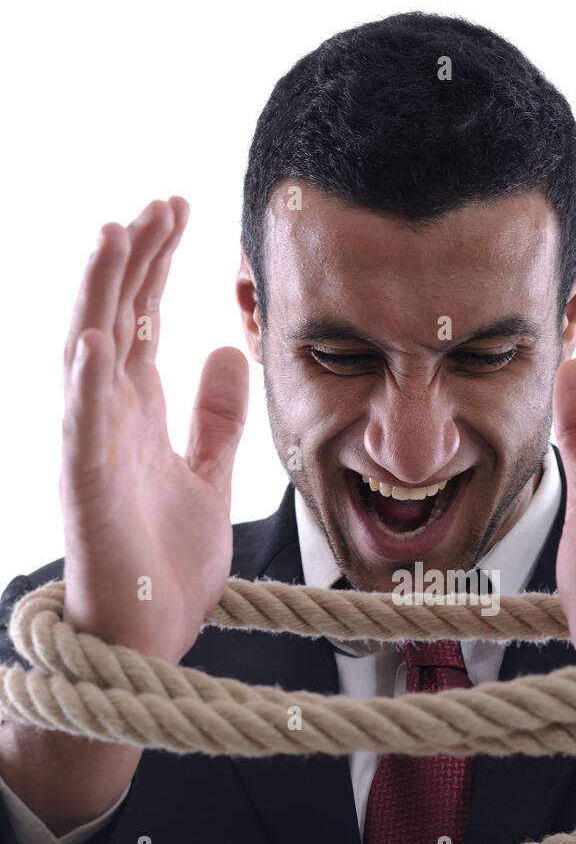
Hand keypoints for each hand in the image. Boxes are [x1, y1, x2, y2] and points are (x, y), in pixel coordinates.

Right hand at [60, 198, 248, 663]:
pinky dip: (87, 388)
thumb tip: (226, 348)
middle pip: (112, 321)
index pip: (140, 321)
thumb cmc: (167, 565)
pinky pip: (82, 434)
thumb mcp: (209, 477)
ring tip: (115, 235)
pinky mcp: (87, 496)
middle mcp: (106, 423)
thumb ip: (216, 418)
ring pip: (87, 360)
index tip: (180, 212)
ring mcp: (91, 454)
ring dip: (99, 298)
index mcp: (136, 416)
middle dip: (133, 261)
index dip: (156, 266)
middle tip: (159, 203)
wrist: (147, 640)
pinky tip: (97, 341)